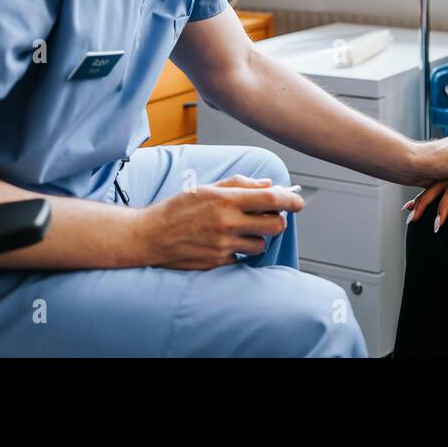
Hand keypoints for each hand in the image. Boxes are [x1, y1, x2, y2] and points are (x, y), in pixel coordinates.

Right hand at [134, 174, 304, 269]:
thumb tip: (268, 185)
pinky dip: (239, 250)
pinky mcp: (217, 262)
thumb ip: (240, 184)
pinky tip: (222, 242)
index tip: (298, 201)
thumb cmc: (177, 209)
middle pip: (274, 226)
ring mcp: (223, 245)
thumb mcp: (207, 188)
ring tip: (239, 230)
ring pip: (261, 244)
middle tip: (268, 217)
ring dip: (257, 237)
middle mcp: (227, 223)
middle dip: (277, 221)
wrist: (148, 236)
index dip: (290, 200)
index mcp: (225, 200)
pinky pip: (242, 257)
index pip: (271, 200)